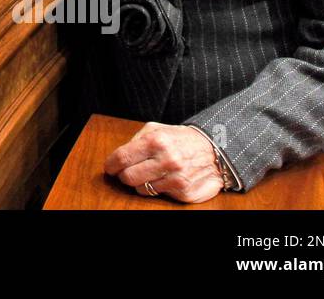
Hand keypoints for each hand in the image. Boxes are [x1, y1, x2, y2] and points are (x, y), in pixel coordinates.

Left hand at [104, 122, 224, 202]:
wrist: (213, 151)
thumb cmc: (179, 139)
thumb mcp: (156, 129)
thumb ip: (135, 140)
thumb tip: (116, 158)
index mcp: (156, 141)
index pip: (122, 157)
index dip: (111, 165)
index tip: (109, 168)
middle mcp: (166, 160)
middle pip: (128, 176)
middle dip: (123, 175)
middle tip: (126, 172)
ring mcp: (176, 178)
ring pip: (140, 189)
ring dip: (140, 183)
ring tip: (148, 174)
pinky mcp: (183, 192)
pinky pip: (156, 195)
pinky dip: (155, 188)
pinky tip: (162, 179)